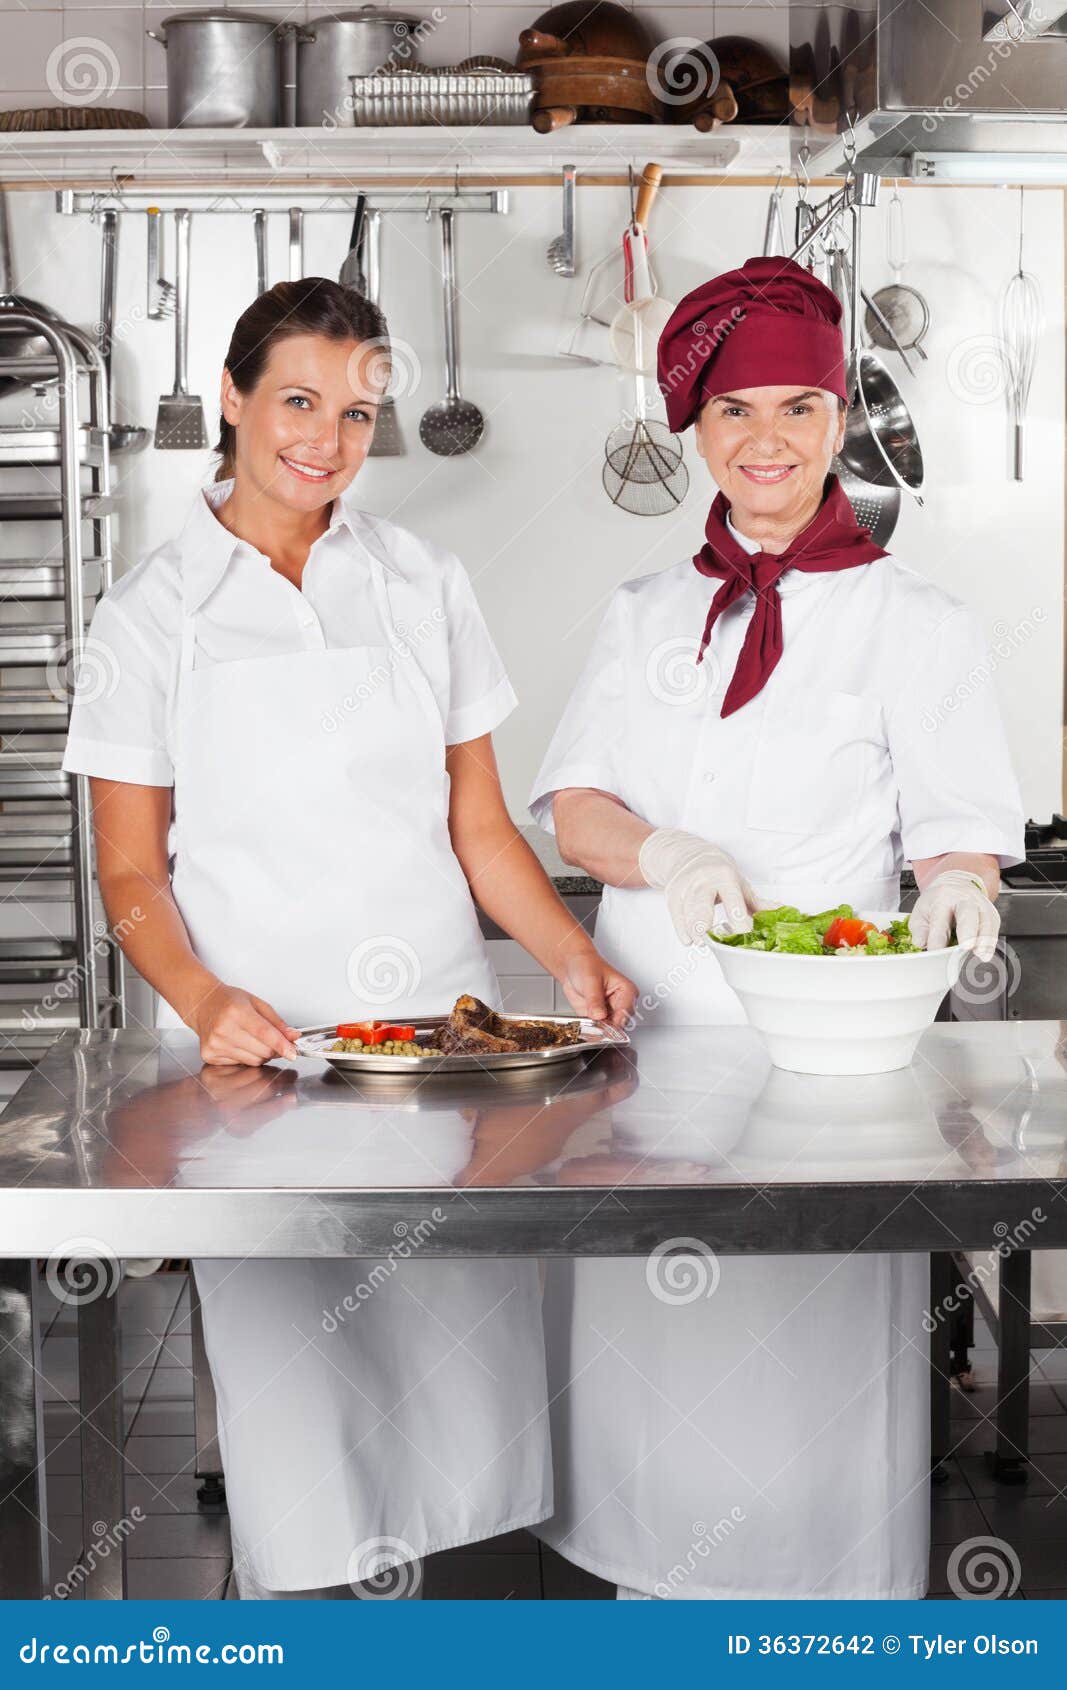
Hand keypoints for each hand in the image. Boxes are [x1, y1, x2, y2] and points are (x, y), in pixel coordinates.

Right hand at [187, 982, 299, 1065]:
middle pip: (262, 1051)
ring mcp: (215, 1044)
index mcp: (236, 1012)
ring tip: (253, 1039)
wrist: (202, 1004)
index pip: (264, 1033)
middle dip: (274, 1049)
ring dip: (261, 1055)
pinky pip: (240, 1064)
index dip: (281, 1045)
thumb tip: (293, 1036)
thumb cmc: (229, 1002)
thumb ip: (277, 1022)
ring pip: (254, 1061)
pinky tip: (239, 1044)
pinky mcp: (210, 1055)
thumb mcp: (257, 1003)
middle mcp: (223, 1029)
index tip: (292, 1053)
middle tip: (274, 1041)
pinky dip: (246, 1057)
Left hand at [559, 950, 636, 1027]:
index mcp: (627, 991)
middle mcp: (621, 1003)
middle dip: (606, 1028)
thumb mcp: (591, 980)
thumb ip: (595, 999)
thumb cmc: (587, 965)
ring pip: (609, 1030)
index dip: (615, 1021)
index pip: (626, 1012)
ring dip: (598, 1031)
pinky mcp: (598, 1018)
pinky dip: (592, 1031)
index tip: (602, 1023)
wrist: (573, 966)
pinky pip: (597, 1030)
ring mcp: (610, 1012)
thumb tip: (599, 1015)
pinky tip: (585, 1027)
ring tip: (588, 1024)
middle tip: (594, 1023)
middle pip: (619, 1024)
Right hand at [638, 827, 758, 944]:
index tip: (744, 936)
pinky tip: (689, 939)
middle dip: (703, 924)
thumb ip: (758, 903)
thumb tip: (781, 913)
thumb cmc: (718, 873)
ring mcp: (685, 888)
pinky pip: (676, 917)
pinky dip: (683, 930)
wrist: (690, 856)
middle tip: (709, 941)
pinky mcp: (673, 895)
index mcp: (724, 876)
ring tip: (701, 942)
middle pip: (701, 905)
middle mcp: (703, 881)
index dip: (738, 921)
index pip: (732, 901)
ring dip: (694, 931)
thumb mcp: (740, 884)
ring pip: (686, 913)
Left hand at [910, 869, 999, 962]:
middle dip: (968, 931)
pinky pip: (994, 927)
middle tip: (966, 946)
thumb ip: (919, 929)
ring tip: (981, 954)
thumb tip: (921, 943)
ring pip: (986, 921)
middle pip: (968, 914)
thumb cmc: (939, 901)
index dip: (937, 938)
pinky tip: (987, 952)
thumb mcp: (922, 911)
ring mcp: (981, 905)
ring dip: (985, 939)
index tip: (935, 951)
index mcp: (943, 898)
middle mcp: (964, 899)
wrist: (957, 885)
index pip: (940, 920)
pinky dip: (991, 941)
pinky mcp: (991, 914)